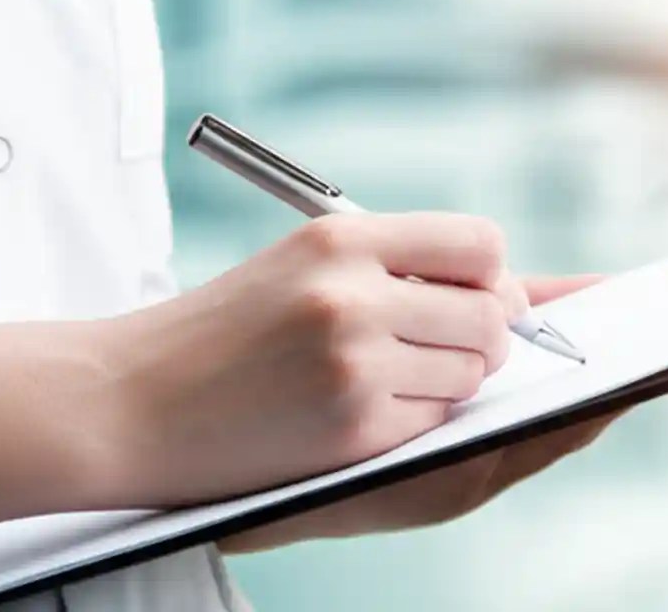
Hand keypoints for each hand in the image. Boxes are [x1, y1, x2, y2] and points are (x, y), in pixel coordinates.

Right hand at [218, 275, 621, 553]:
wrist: (125, 401)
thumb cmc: (225, 331)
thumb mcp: (307, 266)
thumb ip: (413, 266)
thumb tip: (542, 294)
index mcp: (340, 238)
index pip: (481, 243)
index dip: (491, 276)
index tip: (476, 296)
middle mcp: (353, 293)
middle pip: (495, 313)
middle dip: (484, 336)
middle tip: (436, 346)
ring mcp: (354, 363)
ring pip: (474, 370)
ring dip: (450, 380)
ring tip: (383, 378)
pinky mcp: (353, 428)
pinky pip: (438, 419)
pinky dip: (415, 420)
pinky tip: (357, 413)